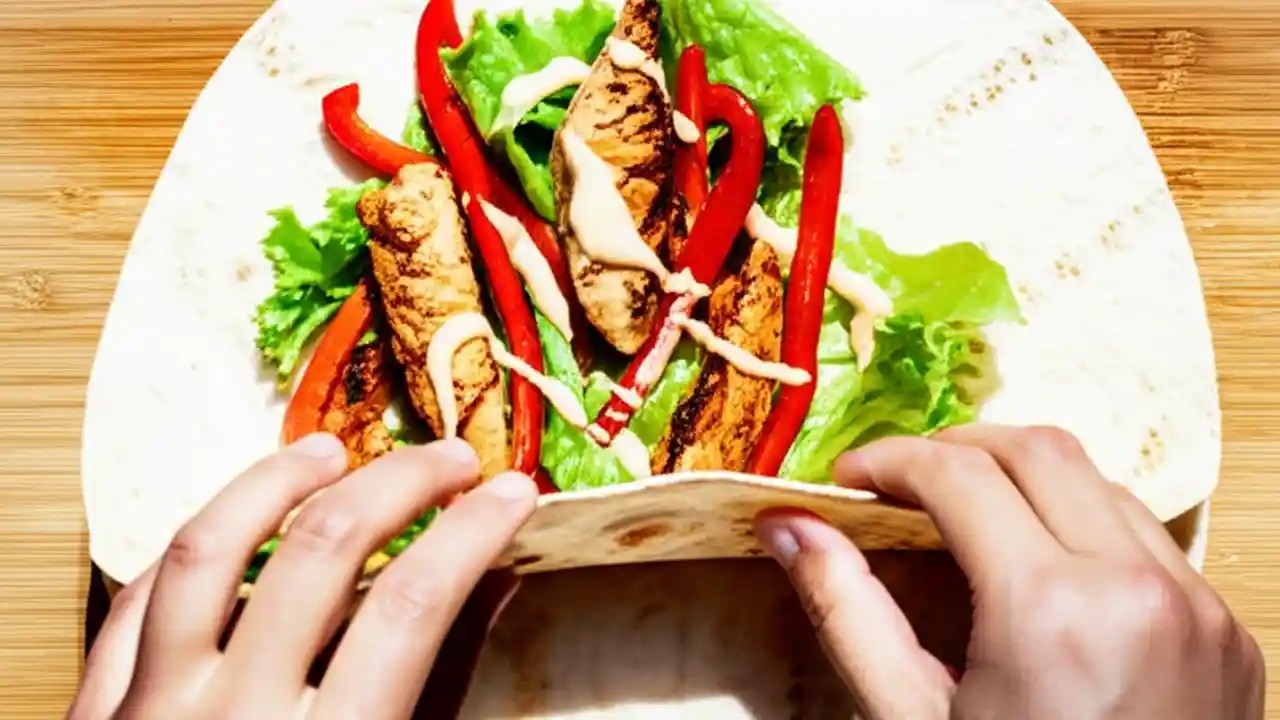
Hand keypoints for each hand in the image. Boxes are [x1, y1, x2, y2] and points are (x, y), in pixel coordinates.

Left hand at [68, 434, 536, 719]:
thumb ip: (440, 698)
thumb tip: (492, 593)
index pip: (410, 607)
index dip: (470, 534)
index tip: (514, 493)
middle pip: (321, 553)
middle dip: (398, 486)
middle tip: (450, 459)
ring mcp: (149, 713)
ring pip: (207, 550)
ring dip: (273, 483)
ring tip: (330, 449)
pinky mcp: (97, 717)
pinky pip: (134, 603)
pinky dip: (188, 549)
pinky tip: (231, 518)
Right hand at [755, 425, 1263, 719]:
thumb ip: (848, 613)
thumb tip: (789, 528)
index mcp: (1050, 612)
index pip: (959, 475)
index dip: (890, 460)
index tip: (850, 479)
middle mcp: (1137, 589)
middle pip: (1038, 449)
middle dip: (957, 450)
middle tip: (901, 485)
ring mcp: (1198, 608)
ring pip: (1102, 483)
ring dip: (1027, 481)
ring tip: (967, 518)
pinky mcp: (1228, 633)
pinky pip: (1150, 541)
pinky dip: (1086, 527)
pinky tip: (1042, 569)